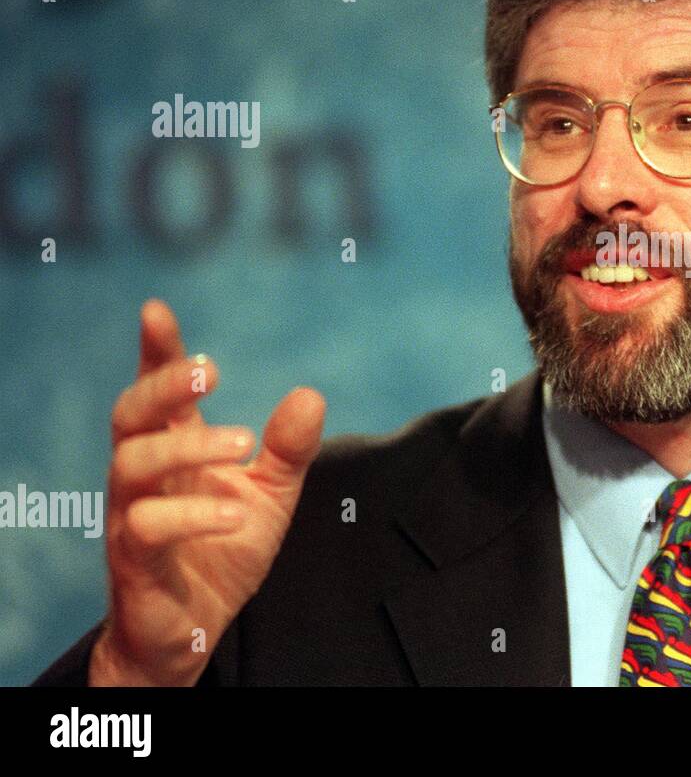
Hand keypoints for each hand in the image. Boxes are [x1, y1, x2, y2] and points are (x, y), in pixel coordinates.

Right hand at [90, 299, 325, 685]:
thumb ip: (287, 448)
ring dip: (189, 449)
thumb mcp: (270, 494)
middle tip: (212, 372)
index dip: (156, 353)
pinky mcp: (133, 561)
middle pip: (130, 414)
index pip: (156, 393)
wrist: (196, 628)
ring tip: (243, 447)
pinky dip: (192, 515)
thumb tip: (310, 394)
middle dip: (165, 385)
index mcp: (174, 451)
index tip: (156, 311)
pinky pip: (145, 527)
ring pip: (131, 463)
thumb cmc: (223, 551)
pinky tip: (233, 513)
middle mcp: (144, 477)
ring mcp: (131, 516)